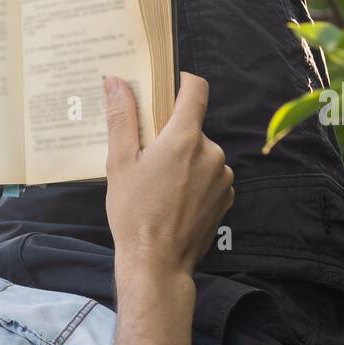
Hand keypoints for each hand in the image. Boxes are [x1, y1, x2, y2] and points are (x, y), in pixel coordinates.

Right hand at [103, 73, 232, 278]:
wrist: (157, 262)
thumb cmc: (134, 213)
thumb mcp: (119, 163)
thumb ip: (122, 118)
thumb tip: (116, 82)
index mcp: (184, 138)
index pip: (196, 89)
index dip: (182, 81)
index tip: (168, 86)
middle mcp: (212, 152)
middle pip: (193, 127)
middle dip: (172, 134)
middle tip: (147, 156)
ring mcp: (223, 176)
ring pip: (201, 153)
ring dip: (184, 160)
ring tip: (159, 185)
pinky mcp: (227, 197)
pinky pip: (211, 176)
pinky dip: (195, 181)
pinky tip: (174, 200)